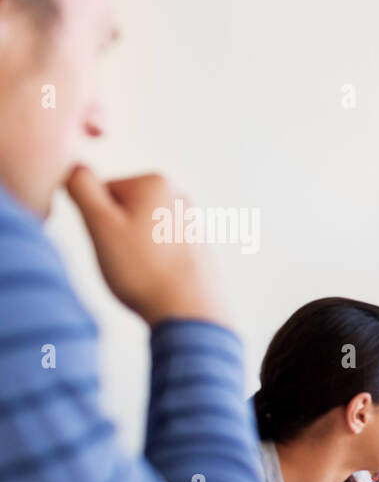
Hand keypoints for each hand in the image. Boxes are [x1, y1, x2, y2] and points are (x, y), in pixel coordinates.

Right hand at [64, 165, 225, 326]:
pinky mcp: (199, 250)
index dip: (96, 220)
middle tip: (126, 260)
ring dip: (133, 251)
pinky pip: (160, 252)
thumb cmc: (143, 270)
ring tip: (144, 272)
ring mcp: (193, 223)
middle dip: (115, 235)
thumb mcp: (99, 224)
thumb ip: (81, 188)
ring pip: (140, 234)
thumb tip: (76, 167)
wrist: (191, 313)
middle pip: (122, 211)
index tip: (111, 241)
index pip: (100, 192)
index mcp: (155, 182)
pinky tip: (161, 281)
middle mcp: (180, 196)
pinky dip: (154, 264)